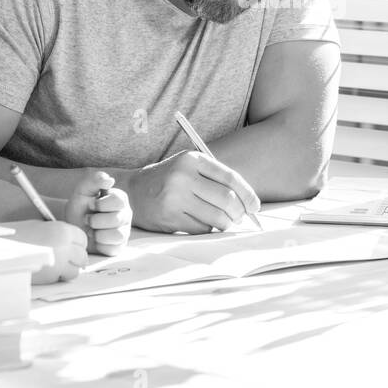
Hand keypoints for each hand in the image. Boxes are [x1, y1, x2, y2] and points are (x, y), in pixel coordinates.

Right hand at [6, 219, 87, 284]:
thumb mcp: (41, 227)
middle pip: (82, 257)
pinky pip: (60, 279)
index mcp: (62, 230)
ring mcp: (59, 263)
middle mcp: (64, 246)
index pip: (83, 240)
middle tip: (63, 260)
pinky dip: (55, 278)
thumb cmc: (16, 235)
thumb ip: (60, 235)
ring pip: (74, 272)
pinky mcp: (50, 277)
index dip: (77, 245)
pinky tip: (42, 271)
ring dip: (66, 271)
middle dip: (74, 260)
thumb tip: (74, 246)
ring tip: (51, 266)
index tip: (71, 248)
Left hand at [63, 171, 132, 255]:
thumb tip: (109, 180)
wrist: (71, 229)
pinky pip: (113, 249)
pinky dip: (100, 245)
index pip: (118, 201)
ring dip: (98, 233)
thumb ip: (94, 180)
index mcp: (119, 199)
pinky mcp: (119, 247)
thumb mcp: (82, 191)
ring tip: (92, 230)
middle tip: (88, 219)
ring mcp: (124, 232)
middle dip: (96, 220)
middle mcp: (125, 215)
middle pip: (117, 219)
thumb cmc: (79, 209)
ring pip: (117, 235)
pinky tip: (96, 240)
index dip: (100, 204)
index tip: (90, 205)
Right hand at [125, 150, 260, 233]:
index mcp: (192, 159)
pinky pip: (202, 228)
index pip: (230, 178)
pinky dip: (209, 229)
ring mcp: (175, 198)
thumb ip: (215, 179)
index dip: (248, 194)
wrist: (133, 191)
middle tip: (240, 217)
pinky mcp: (169, 217)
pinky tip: (203, 222)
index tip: (255, 207)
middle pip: (227, 199)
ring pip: (217, 217)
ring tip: (224, 221)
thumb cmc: (169, 179)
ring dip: (226, 223)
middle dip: (239, 213)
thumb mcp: (190, 168)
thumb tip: (248, 203)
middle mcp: (183, 176)